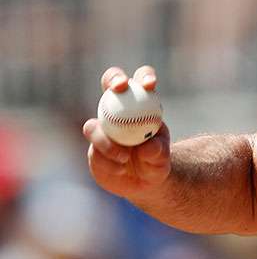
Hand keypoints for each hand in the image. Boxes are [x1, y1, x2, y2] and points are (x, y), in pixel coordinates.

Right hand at [83, 66, 171, 197]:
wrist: (143, 181)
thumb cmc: (156, 162)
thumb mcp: (163, 159)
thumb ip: (158, 152)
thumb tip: (148, 147)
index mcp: (140, 106)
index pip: (141, 82)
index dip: (144, 76)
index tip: (149, 84)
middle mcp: (117, 109)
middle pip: (109, 83)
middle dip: (113, 78)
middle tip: (119, 87)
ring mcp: (101, 127)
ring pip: (93, 125)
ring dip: (107, 143)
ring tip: (124, 158)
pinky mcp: (92, 147)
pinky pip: (95, 150)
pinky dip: (108, 161)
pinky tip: (120, 169)